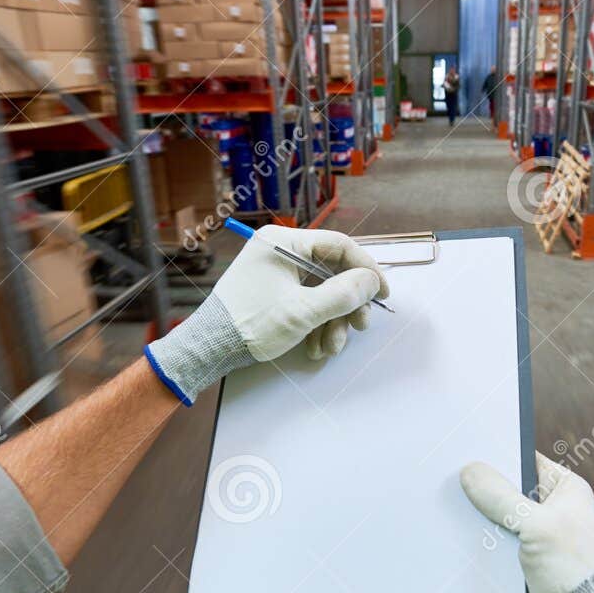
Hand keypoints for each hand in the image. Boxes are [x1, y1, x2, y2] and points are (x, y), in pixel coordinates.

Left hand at [145, 227, 388, 403]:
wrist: (210, 350)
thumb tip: (372, 281)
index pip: (339, 245)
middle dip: (348, 305)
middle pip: (333, 272)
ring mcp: (278, 274)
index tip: (383, 293)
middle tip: (360, 326)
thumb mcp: (302, 311)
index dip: (366, 269)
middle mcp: (282, 252)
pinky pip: (308, 304)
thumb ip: (343, 294)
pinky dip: (318, 326)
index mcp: (284, 242)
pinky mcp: (276, 295)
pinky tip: (316, 348)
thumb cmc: (250, 324)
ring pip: (324, 293)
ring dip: (333, 322)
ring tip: (330, 347)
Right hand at [461, 452, 593, 592]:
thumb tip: (472, 471)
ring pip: (501, 517)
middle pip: (508, 489)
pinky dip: (485, 542)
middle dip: (483, 490)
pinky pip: (500, 543)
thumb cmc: (575, 570)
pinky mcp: (529, 559)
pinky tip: (461, 540)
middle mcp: (555, 508)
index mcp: (567, 488)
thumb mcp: (538, 526)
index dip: (496, 457)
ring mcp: (541, 534)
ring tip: (450, 512)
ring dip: (482, 520)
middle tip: (451, 484)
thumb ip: (503, 498)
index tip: (464, 455)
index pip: (524, 460)